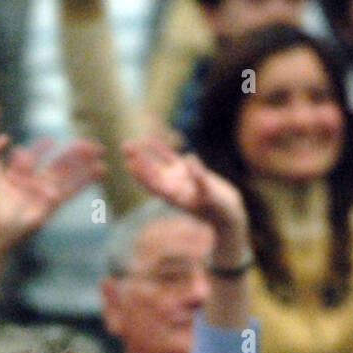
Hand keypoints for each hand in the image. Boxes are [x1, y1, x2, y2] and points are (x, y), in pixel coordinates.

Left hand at [0, 92, 103, 248]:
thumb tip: (14, 145)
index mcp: (17, 178)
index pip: (33, 158)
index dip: (42, 148)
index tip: (51, 140)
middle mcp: (34, 187)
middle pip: (59, 165)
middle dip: (75, 153)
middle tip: (92, 144)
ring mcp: (44, 196)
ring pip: (69, 174)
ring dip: (84, 163)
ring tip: (100, 153)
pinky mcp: (51, 206)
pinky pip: (71, 190)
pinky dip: (85, 180)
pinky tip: (100, 171)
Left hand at [122, 134, 247, 241]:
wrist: (228, 214)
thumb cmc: (220, 210)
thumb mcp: (211, 195)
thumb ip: (200, 178)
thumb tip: (190, 158)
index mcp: (174, 197)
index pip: (154, 185)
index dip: (141, 174)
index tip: (130, 163)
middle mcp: (172, 188)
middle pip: (150, 174)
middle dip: (138, 160)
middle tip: (125, 146)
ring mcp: (177, 179)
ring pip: (156, 165)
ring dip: (143, 154)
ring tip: (129, 143)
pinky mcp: (185, 172)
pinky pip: (169, 158)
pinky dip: (159, 149)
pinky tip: (149, 138)